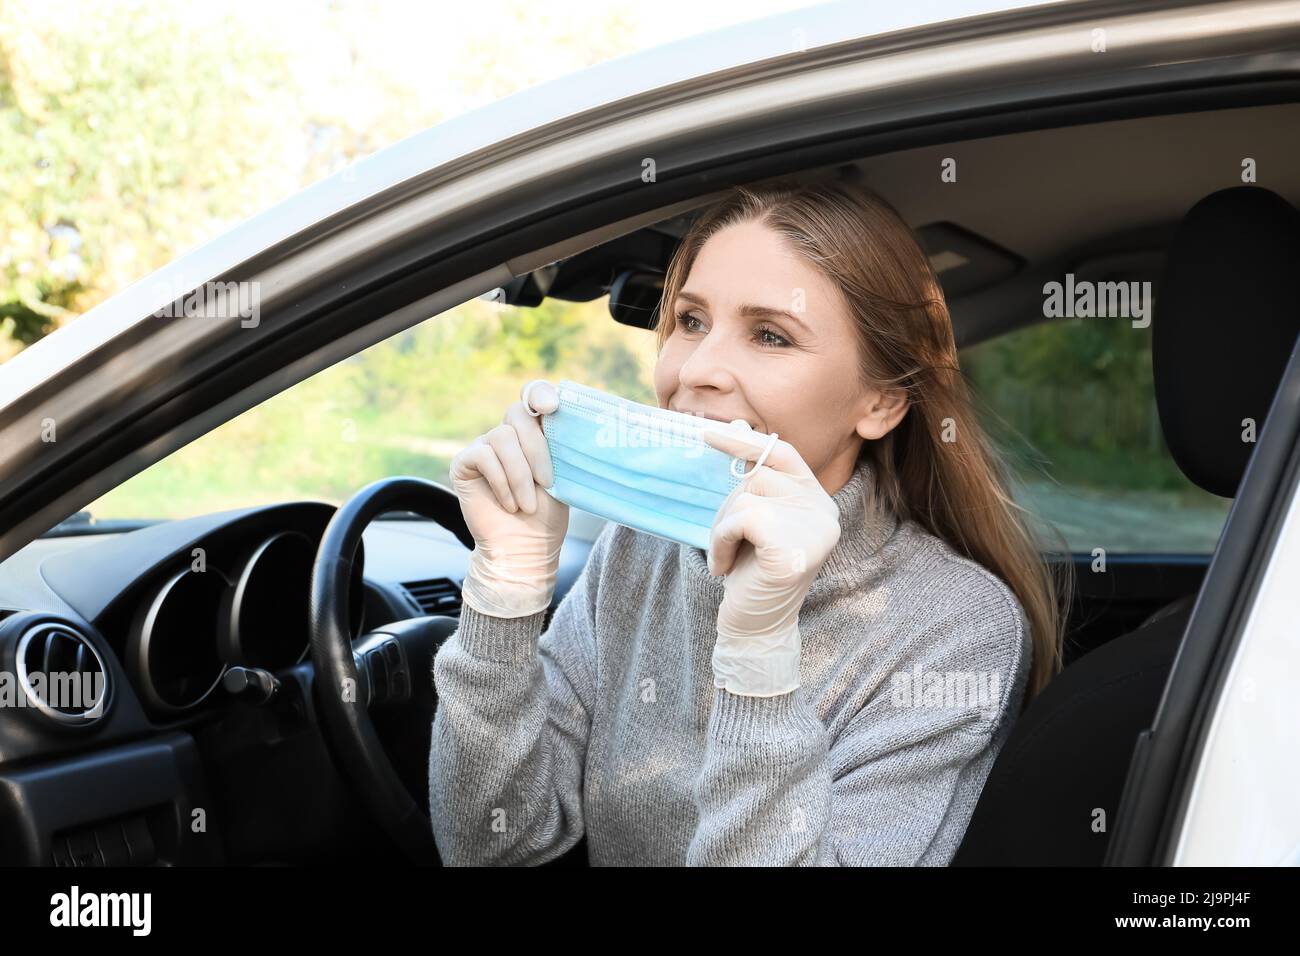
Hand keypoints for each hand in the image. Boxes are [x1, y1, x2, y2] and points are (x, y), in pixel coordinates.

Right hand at [449, 380, 569, 617]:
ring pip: (501, 437)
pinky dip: (502, 482)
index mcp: (533, 433)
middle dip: (536, 448)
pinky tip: (510, 504)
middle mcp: (507, 435)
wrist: (524, 549)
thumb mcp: (562, 476)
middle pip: (517, 414)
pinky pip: (483, 456)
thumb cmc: (547, 516)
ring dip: (520, 475)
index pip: (533, 396)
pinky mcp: (464, 464)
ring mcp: (484, 448)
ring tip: (528, 505)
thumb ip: (560, 445)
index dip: (540, 393)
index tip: (553, 407)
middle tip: (547, 482)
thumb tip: (570, 419)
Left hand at [700, 423, 841, 695]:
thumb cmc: (752, 573)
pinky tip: (725, 569)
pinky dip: (720, 542)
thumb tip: (737, 426)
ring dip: (722, 528)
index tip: (706, 432)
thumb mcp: (757, 522)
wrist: (756, 629)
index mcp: (819, 501)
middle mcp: (825, 512)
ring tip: (729, 557)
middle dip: (728, 506)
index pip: (782, 454)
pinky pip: (740, 520)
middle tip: (728, 542)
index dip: (745, 441)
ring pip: (745, 497)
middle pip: (756, 477)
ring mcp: (813, 531)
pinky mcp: (793, 550)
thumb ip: (755, 483)